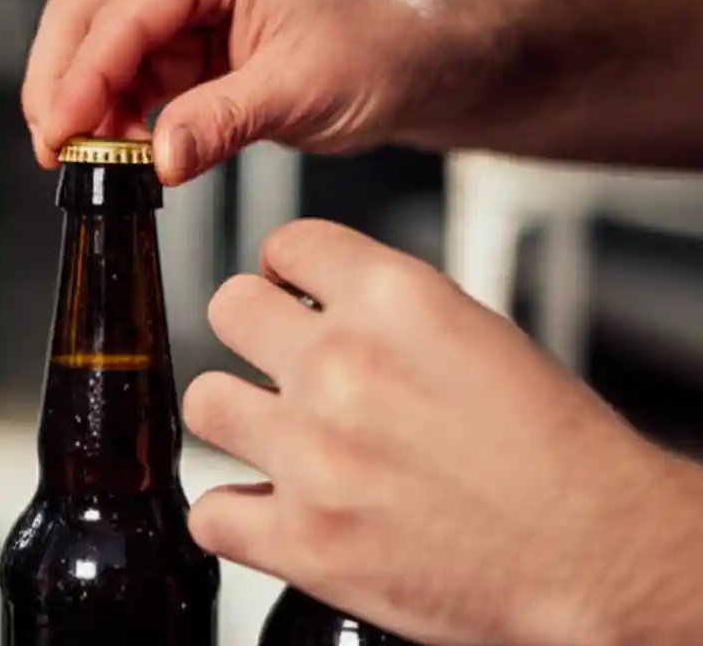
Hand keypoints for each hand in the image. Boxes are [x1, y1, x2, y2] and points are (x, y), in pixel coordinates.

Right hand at [22, 0, 439, 182]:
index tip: (61, 132)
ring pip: (99, 52)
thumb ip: (222, 120)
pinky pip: (128, 83)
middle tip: (52, 148)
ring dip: (83, 107)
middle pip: (87, 17)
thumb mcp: (299, 88)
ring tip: (85, 161)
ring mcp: (182, 12)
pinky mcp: (186, 52)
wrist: (412, 67)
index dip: (83, 76)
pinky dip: (113, 119)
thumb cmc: (378, 49)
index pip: (125, 11)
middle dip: (61, 84)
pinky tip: (119, 154)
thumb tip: (159, 158)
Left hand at [184, 219, 702, 643]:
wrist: (593, 553)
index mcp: (394, 300)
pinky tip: (267, 510)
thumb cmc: (551, 450)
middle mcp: (342, 366)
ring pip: (203, 401)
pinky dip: (232, 515)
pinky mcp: (301, 539)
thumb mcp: (473, 331)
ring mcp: (311, 454)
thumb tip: (315, 300)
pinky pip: (208, 512)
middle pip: (228, 308)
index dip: (285, 270)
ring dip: (235, 420)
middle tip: (275, 364)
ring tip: (273, 440)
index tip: (287, 291)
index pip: (287, 243)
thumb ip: (383, 310)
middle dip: (250, 331)